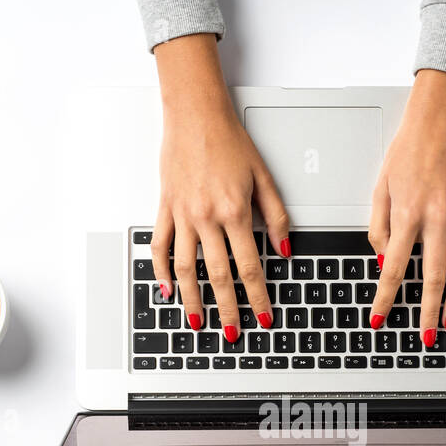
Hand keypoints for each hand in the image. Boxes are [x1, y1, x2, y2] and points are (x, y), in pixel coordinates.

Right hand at [149, 34, 289, 342]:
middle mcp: (207, 218)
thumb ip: (275, 215)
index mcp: (235, 212)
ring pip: (186, 268)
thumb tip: (284, 249)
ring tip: (198, 321)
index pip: (250, 267)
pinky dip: (162, 271)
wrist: (195, 114)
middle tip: (232, 332)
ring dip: (193, 299)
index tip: (263, 316)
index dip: (258, 297)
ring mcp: (182, 215)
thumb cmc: (229, 140)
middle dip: (227, 308)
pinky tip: (168, 290)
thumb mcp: (263, 177)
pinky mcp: (165, 208)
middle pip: (218, 275)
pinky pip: (160, 246)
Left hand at [367, 70, 445, 345]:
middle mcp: (437, 218)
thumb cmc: (408, 150)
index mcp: (408, 214)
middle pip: (433, 277)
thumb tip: (386, 262)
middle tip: (426, 336)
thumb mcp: (380, 188)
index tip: (379, 317)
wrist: (440, 120)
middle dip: (428, 312)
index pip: (394, 268)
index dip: (385, 298)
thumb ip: (379, 229)